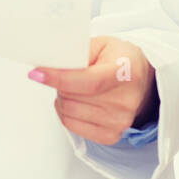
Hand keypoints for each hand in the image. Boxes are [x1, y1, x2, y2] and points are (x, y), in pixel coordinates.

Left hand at [29, 36, 158, 145]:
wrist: (141, 80)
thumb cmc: (118, 59)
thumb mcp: (100, 43)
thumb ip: (76, 51)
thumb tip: (48, 62)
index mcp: (125, 72)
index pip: (88, 81)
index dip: (60, 78)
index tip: (38, 73)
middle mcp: (125, 100)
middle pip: (72, 96)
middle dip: (59, 82)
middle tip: (67, 73)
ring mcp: (120, 121)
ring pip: (68, 111)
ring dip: (63, 97)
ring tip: (75, 87)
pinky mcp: (112, 135)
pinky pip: (72, 126)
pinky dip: (66, 113)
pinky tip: (76, 101)